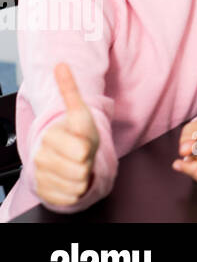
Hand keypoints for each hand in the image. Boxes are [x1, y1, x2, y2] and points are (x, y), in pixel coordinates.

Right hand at [32, 63, 99, 207]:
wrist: (67, 155)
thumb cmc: (78, 133)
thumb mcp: (79, 112)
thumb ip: (70, 90)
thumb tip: (61, 64)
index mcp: (50, 136)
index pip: (81, 150)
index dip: (89, 148)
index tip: (84, 142)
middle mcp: (42, 156)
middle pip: (80, 169)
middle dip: (87, 163)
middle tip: (82, 156)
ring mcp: (42, 175)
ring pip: (76, 184)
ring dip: (83, 177)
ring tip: (77, 166)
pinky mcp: (45, 192)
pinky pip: (71, 197)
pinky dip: (77, 191)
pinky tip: (72, 180)